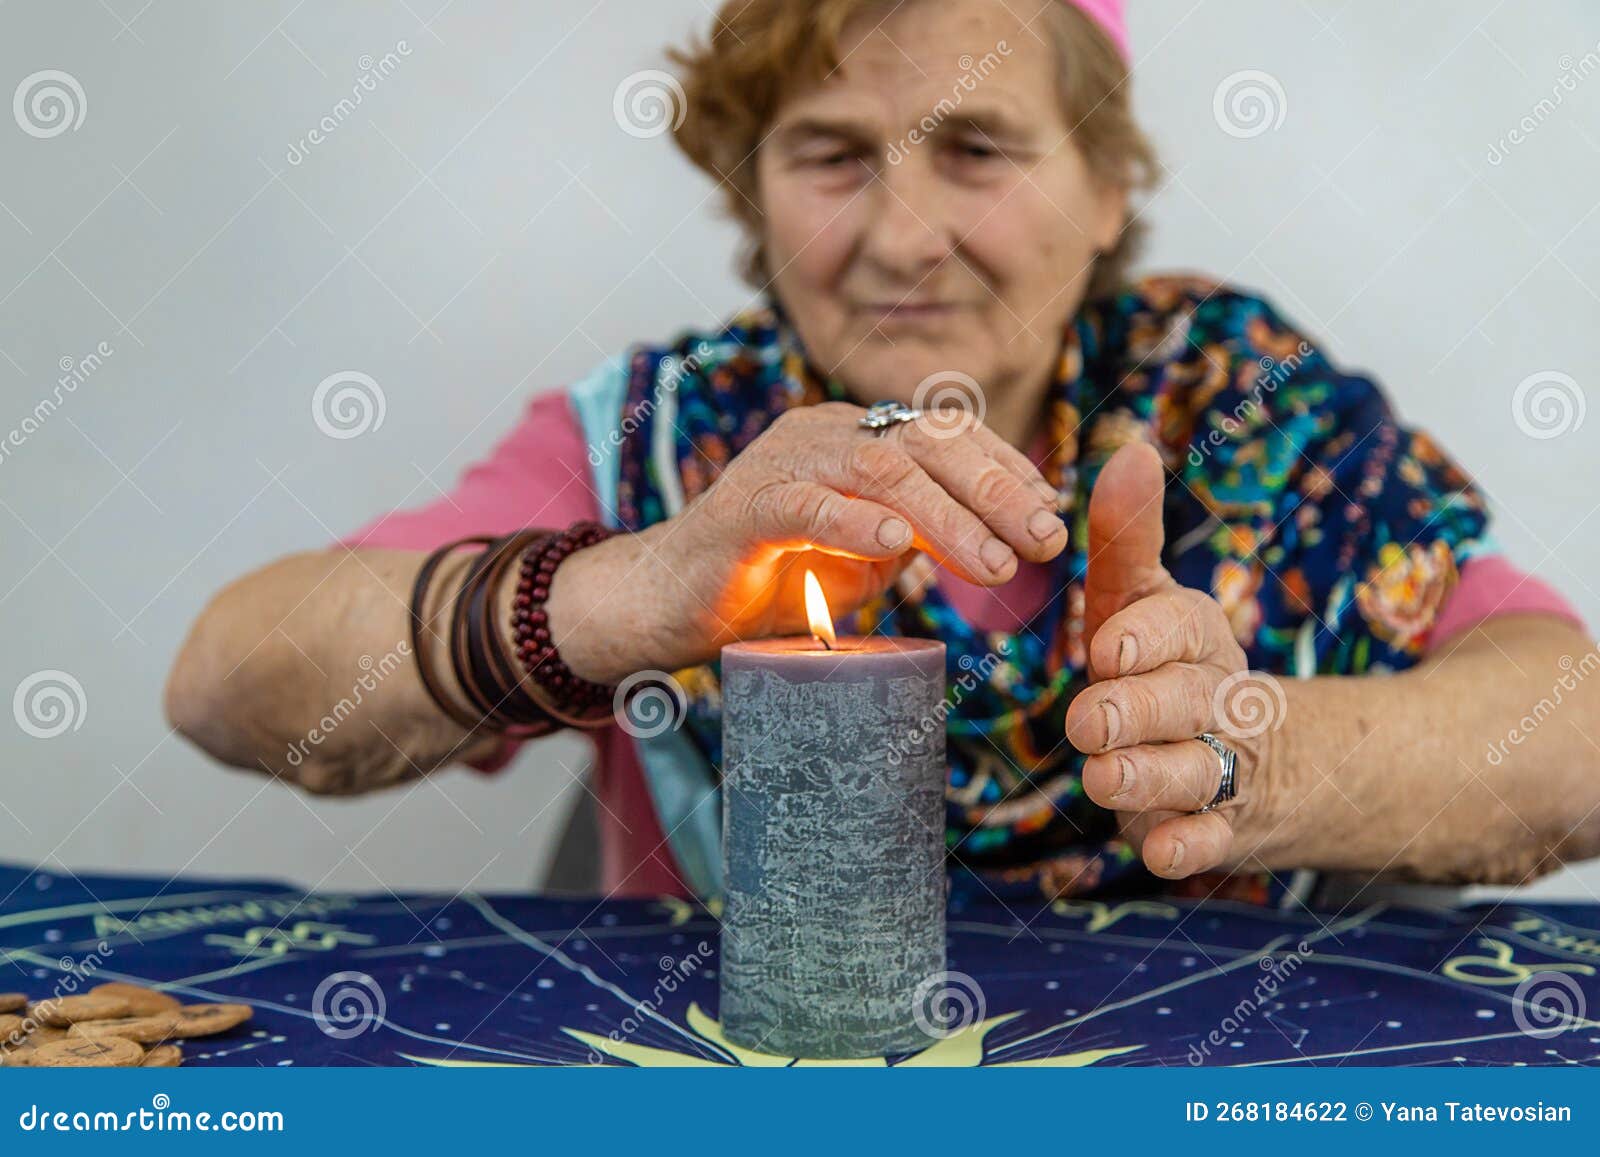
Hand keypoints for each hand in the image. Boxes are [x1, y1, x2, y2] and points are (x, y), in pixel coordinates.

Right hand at [647, 401, 1068, 659]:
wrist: (673, 604)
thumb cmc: (775, 581)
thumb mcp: (865, 556)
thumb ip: (920, 535)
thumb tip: (1003, 536)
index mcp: (856, 438)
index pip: (945, 434)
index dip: (1004, 467)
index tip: (1051, 510)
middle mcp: (821, 434)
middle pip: (922, 443)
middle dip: (992, 490)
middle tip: (1043, 538)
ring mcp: (779, 463)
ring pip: (876, 470)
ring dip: (944, 516)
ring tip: (992, 562)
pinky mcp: (742, 507)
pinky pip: (804, 504)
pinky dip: (853, 522)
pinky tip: (896, 544)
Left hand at [1064, 442, 1255, 879]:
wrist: (1276, 761)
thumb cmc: (1174, 667)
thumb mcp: (1147, 600)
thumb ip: (1128, 536)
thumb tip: (1129, 450)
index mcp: (1197, 638)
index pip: (1181, 627)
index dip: (1146, 636)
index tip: (1109, 645)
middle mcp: (1215, 700)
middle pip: (1182, 702)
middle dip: (1135, 710)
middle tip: (1089, 720)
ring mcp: (1223, 770)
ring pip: (1193, 773)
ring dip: (1150, 777)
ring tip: (1104, 778)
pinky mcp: (1219, 832)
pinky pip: (1209, 845)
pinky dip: (1187, 849)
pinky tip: (1160, 851)